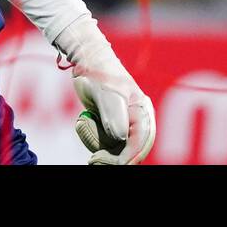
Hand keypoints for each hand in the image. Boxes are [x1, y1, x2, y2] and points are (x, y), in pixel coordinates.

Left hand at [57, 17, 155, 164]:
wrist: (87, 63)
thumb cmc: (100, 75)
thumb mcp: (107, 94)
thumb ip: (116, 116)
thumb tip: (121, 138)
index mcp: (142, 113)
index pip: (140, 145)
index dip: (127, 158)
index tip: (110, 162)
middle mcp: (136, 122)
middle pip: (128, 152)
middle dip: (110, 156)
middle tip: (93, 158)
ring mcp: (123, 125)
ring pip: (114, 149)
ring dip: (96, 142)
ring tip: (83, 123)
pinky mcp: (111, 126)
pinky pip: (104, 143)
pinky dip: (92, 137)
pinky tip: (84, 122)